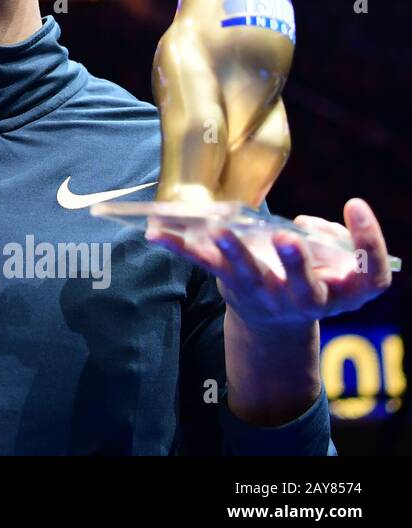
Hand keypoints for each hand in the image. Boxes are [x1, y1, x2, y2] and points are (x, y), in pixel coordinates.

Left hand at [147, 198, 393, 335]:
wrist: (275, 324)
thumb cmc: (310, 278)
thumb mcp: (336, 267)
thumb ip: (334, 242)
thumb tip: (303, 227)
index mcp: (342, 293)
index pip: (371, 275)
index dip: (369, 241)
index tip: (356, 203)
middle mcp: (305, 300)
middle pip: (305, 284)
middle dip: (296, 262)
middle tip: (289, 238)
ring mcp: (265, 295)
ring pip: (249, 276)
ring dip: (234, 252)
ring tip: (220, 232)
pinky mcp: (230, 284)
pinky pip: (203, 264)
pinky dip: (179, 246)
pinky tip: (156, 233)